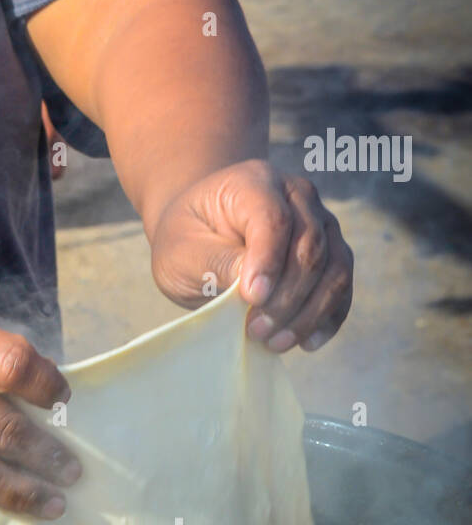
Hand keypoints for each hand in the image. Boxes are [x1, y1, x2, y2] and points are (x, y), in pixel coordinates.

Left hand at [148, 159, 353, 351]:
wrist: (203, 234)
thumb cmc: (188, 240)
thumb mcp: (183, 250)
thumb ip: (217, 262)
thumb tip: (256, 289)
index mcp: (255, 182)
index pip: (274, 219)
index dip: (268, 262)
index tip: (251, 299)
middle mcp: (298, 196)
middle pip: (310, 246)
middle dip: (287, 296)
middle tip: (257, 330)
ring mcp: (322, 223)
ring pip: (334, 268)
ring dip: (310, 312)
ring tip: (277, 342)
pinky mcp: (333, 254)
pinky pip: (342, 287)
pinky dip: (328, 318)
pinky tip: (306, 343)